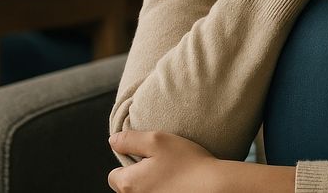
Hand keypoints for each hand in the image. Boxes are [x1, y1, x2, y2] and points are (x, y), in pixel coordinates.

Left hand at [108, 130, 224, 192]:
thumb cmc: (187, 163)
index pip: (113, 176)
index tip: (145, 158)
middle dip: (139, 176)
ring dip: (152, 185)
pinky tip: (177, 185)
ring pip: (144, 192)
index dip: (128, 163)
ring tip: (171, 174)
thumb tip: (113, 141)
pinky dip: (164, 191)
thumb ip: (130, 139)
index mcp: (128, 184)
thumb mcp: (156, 140)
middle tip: (160, 164)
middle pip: (127, 187)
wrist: (214, 186)